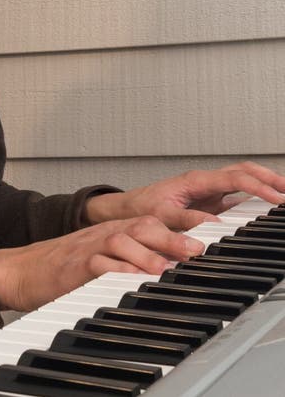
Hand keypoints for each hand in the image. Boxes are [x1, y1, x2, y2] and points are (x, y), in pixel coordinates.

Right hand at [0, 216, 203, 311]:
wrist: (21, 269)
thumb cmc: (63, 267)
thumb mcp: (100, 256)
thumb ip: (130, 257)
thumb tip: (169, 267)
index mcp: (113, 230)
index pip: (151, 221)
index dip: (179, 227)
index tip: (206, 236)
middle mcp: (104, 234)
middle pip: (142, 225)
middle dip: (172, 237)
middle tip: (196, 249)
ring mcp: (88, 248)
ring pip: (122, 240)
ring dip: (146, 254)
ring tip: (165, 267)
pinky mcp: (74, 267)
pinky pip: (97, 265)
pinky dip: (115, 272)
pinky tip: (129, 280)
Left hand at [86, 161, 284, 231]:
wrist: (128, 208)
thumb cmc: (142, 208)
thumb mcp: (161, 215)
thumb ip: (185, 219)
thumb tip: (211, 225)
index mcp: (195, 181)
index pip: (235, 178)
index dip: (258, 187)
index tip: (277, 198)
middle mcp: (205, 181)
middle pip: (244, 172)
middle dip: (269, 178)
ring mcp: (208, 189)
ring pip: (243, 179)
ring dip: (265, 183)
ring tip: (284, 194)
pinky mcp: (209, 200)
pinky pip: (236, 193)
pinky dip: (254, 195)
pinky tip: (266, 204)